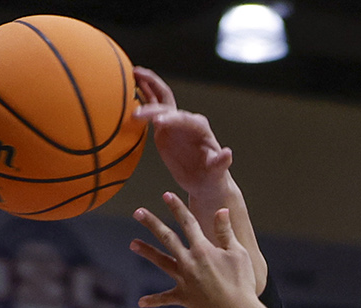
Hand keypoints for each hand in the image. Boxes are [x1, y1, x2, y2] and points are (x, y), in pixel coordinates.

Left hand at [131, 194, 258, 307]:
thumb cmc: (242, 283)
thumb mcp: (238, 254)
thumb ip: (225, 232)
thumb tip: (221, 210)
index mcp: (203, 250)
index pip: (187, 223)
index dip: (176, 208)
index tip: (166, 195)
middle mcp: (189, 262)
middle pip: (167, 238)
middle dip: (152, 223)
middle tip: (138, 212)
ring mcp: (184, 280)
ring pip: (161, 262)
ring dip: (147, 252)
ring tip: (132, 244)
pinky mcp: (184, 298)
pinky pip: (166, 298)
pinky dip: (154, 300)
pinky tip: (141, 302)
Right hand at [134, 68, 233, 197]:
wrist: (205, 181)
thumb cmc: (212, 177)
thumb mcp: (217, 172)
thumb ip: (220, 163)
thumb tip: (227, 154)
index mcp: (199, 128)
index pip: (183, 119)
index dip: (171, 120)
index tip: (157, 124)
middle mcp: (186, 121)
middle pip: (168, 108)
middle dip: (153, 106)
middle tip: (136, 111)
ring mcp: (174, 123)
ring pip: (161, 99)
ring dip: (148, 85)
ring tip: (134, 72)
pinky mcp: (164, 128)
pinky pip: (154, 108)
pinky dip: (144, 95)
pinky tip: (133, 84)